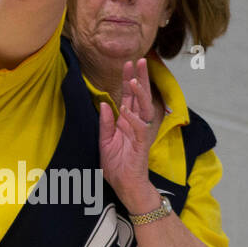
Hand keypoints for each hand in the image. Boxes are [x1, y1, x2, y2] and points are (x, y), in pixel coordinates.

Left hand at [98, 57, 155, 207]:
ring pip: (143, 109)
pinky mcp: (141, 146)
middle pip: (140, 97)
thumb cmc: (117, 166)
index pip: (129, 96)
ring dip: (139, 94)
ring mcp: (140, 134)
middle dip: (140, 78)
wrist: (124, 186)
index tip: (127, 64)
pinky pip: (140, 129)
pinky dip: (133, 119)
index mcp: (127, 122)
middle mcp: (136, 124)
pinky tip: (126, 110)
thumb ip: (105, 123)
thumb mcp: (105, 141)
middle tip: (139, 60)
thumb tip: (104, 103)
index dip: (128, 80)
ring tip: (134, 80)